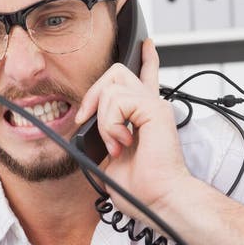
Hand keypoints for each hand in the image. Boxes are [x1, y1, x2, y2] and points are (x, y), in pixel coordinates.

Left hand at [75, 39, 191, 221]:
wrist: (158, 201)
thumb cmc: (142, 189)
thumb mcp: (110, 161)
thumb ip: (102, 139)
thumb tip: (85, 130)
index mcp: (145, 116)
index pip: (146, 75)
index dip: (146, 57)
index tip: (146, 43)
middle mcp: (152, 106)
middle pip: (117, 72)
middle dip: (93, 94)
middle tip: (87, 122)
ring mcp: (154, 105)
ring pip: (112, 86)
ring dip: (103, 119)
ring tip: (115, 144)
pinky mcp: (155, 110)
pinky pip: (117, 101)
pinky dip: (111, 124)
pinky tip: (122, 142)